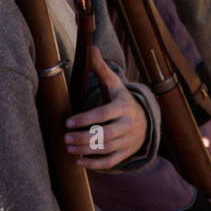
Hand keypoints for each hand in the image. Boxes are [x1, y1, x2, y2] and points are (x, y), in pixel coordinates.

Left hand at [64, 47, 149, 169]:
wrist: (146, 120)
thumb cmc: (122, 100)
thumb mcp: (115, 84)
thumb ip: (102, 68)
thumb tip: (91, 47)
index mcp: (123, 107)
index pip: (104, 114)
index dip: (86, 120)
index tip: (68, 122)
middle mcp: (127, 125)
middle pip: (105, 135)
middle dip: (83, 137)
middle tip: (65, 137)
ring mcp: (127, 141)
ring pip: (106, 149)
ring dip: (85, 150)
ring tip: (68, 147)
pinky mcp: (125, 153)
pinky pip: (110, 162)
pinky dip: (94, 164)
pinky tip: (78, 161)